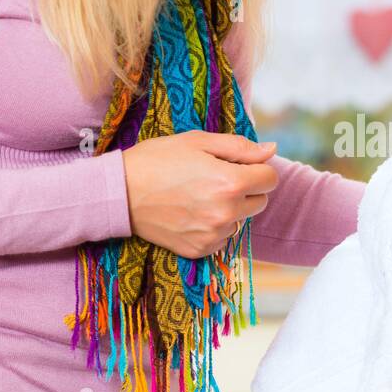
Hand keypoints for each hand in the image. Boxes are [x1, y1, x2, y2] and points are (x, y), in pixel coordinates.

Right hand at [120, 131, 277, 258]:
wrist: (119, 193)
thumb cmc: (158, 160)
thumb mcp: (198, 141)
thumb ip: (240, 147)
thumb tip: (272, 150)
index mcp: (230, 182)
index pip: (270, 179)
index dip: (257, 169)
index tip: (239, 166)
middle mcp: (226, 213)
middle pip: (260, 202)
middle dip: (246, 189)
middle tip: (216, 179)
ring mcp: (213, 235)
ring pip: (241, 221)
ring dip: (230, 210)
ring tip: (199, 196)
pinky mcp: (200, 250)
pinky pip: (223, 238)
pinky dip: (214, 227)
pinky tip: (192, 214)